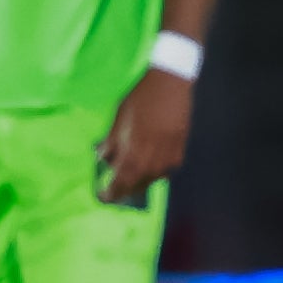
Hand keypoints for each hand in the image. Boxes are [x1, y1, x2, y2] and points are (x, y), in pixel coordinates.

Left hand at [97, 68, 194, 203]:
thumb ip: (111, 144)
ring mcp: (168, 161)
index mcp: (133, 157)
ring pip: (151, 180)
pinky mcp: (180, 154)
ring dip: (139, 181)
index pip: (119, 185)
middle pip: (136, 186)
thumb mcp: (119, 121)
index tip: (102, 196)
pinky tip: (147, 164)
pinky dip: (153, 171)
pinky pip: (164, 170)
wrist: (171, 85)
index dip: (110, 193)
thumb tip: (103, 158)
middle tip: (115, 190)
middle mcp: (151, 165)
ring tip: (129, 176)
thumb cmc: (141, 100)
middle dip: (124, 190)